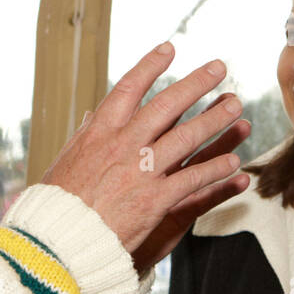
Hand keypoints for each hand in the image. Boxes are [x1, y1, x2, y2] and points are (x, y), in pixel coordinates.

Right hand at [41, 43, 251, 268]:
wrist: (58, 244)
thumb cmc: (57, 205)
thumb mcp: (65, 161)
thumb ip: (86, 137)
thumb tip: (93, 114)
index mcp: (99, 132)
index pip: (129, 87)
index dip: (151, 65)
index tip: (170, 48)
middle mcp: (123, 145)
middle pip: (167, 104)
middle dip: (196, 83)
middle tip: (219, 68)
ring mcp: (141, 170)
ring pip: (187, 136)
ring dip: (215, 119)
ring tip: (236, 106)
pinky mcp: (156, 200)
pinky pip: (194, 178)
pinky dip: (216, 169)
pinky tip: (233, 162)